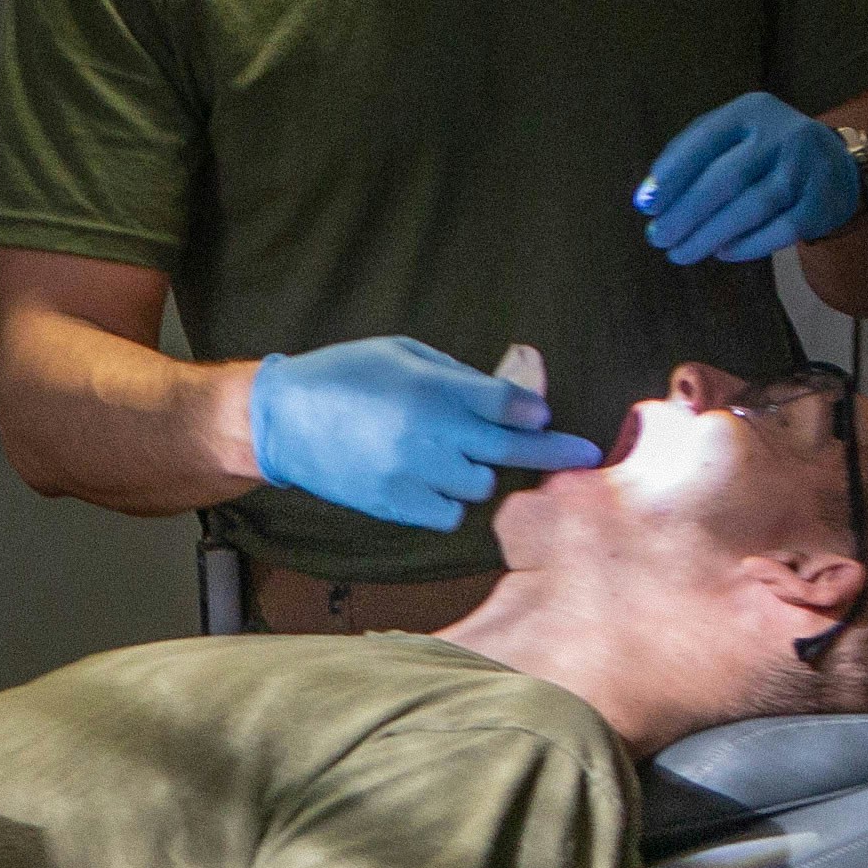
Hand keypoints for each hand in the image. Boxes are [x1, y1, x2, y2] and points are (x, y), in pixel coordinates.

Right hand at [249, 336, 601, 532]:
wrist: (282, 418)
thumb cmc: (346, 374)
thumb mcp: (404, 353)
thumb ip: (458, 376)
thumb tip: (510, 396)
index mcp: (432, 389)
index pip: (509, 405)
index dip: (533, 412)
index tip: (543, 417)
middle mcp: (428, 433)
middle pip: (510, 450)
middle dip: (553, 452)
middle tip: (585, 455)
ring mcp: (412, 473)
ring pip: (480, 486)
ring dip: (477, 472)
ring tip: (449, 455)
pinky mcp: (394, 503)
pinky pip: (448, 514)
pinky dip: (448, 500)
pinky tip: (428, 480)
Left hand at [637, 93, 864, 264]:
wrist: (834, 165)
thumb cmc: (763, 154)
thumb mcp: (731, 138)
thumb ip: (688, 159)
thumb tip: (646, 198)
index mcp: (752, 111)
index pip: (705, 138)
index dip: (673, 172)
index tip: (647, 204)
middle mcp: (782, 134)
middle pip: (727, 177)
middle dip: (686, 212)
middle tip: (658, 238)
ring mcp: (806, 168)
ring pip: (752, 207)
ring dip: (710, 235)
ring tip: (681, 252)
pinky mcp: (822, 202)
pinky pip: (780, 230)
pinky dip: (747, 245)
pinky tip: (722, 252)